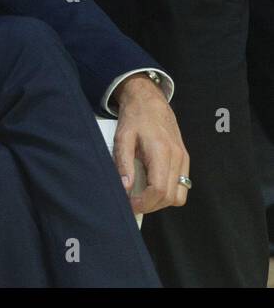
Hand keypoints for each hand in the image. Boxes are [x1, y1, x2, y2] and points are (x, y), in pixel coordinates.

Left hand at [112, 75, 189, 214]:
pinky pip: (183, 187)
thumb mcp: (122, 138)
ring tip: (142, 197)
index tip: (129, 205)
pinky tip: (152, 187)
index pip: (159, 189)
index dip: (144, 203)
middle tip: (132, 204)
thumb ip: (123, 163)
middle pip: (171, 197)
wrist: (150, 101)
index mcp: (161, 152)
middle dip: (151, 206)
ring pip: (179, 196)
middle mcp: (178, 158)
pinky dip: (169, 194)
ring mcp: (184, 160)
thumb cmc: (135, 118)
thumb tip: (125, 188)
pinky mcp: (185, 160)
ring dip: (161, 202)